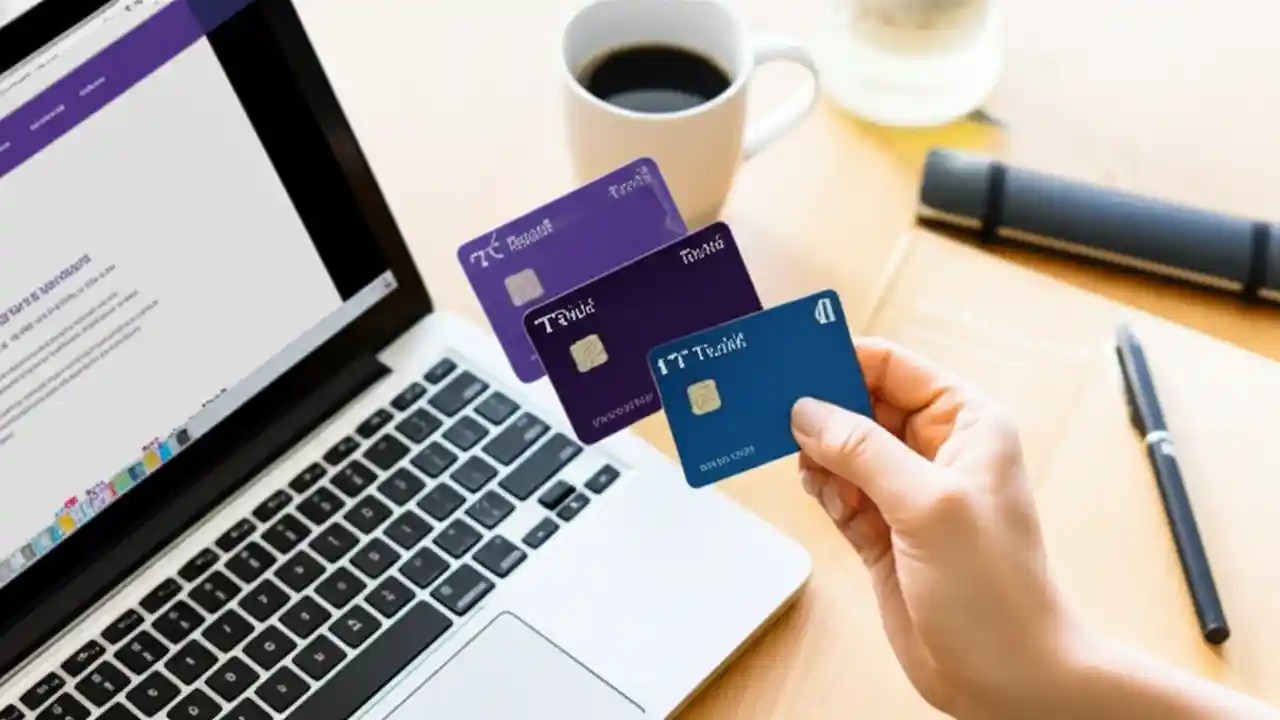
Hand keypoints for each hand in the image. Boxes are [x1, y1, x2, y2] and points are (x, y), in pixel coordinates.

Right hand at [790, 338, 1084, 717]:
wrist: (1006, 677)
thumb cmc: (997, 592)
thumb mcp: (928, 505)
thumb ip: (863, 450)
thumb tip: (808, 411)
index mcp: (966, 424)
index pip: (894, 367)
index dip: (844, 358)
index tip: (793, 357)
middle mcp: (937, 451)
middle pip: (860, 405)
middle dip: (821, 409)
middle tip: (776, 410)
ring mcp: (907, 493)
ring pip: (841, 449)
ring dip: (820, 458)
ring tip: (819, 476)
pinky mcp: (883, 531)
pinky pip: (837, 491)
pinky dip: (824, 492)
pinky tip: (828, 501)